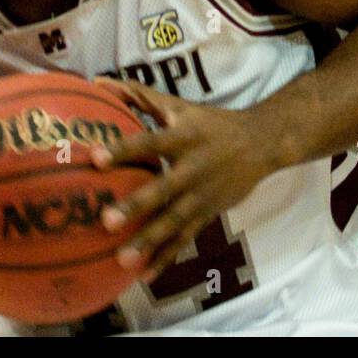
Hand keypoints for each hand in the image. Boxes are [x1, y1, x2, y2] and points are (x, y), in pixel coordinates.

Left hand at [91, 78, 278, 282]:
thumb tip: (98, 83)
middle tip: (106, 221)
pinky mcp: (209, 213)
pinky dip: (167, 256)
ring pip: (175, 220)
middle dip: (136, 206)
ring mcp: (203, 194)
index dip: (123, 150)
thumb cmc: (210, 123)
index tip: (95, 158)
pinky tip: (144, 274)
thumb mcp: (179, 106)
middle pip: (163, 188)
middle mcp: (193, 167)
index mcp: (183, 136)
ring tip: (122, 259)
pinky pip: (186, 238)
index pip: (149, 142)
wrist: (261, 144)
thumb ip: (139, 96)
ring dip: (149, 241)